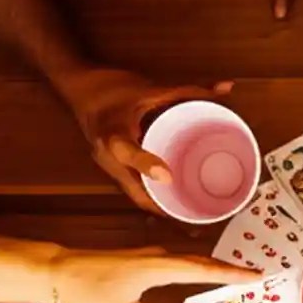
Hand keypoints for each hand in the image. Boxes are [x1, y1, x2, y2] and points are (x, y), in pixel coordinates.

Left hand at [49, 246, 258, 302]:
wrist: (60, 270)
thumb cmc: (89, 292)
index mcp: (158, 267)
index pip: (203, 269)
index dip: (231, 273)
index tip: (257, 276)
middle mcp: (160, 256)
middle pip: (203, 262)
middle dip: (231, 271)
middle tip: (257, 281)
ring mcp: (152, 255)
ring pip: (192, 261)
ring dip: (215, 270)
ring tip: (238, 282)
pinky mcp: (146, 258)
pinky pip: (181, 263)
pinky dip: (198, 271)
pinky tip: (204, 280)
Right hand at [54, 67, 232, 213]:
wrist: (77, 88)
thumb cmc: (109, 87)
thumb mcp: (148, 88)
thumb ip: (187, 90)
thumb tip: (226, 88)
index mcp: (113, 136)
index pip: (126, 153)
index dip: (146, 164)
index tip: (168, 177)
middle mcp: (109, 158)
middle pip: (137, 192)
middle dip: (164, 208)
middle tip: (195, 214)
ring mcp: (110, 166)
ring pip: (138, 193)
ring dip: (161, 205)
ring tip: (191, 213)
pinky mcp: (114, 167)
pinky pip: (137, 186)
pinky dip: (155, 193)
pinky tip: (175, 195)